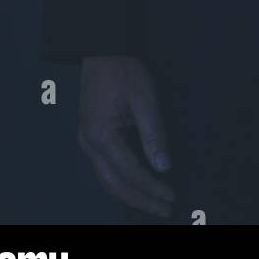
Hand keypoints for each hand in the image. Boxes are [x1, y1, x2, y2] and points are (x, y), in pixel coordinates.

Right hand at [78, 55, 175, 217]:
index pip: (132, 173)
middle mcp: (89, 143)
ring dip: (131, 194)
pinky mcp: (91, 136)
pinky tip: (137, 184)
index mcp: (101, 136)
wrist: (102, 49)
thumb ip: (154, 134)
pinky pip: (106, 168)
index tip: (171, 196)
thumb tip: (164, 166)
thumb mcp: (145, 98)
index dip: (153, 188)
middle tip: (164, 209)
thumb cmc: (122, 69)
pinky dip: (122, 181)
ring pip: (108, 180)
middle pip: (115, 185)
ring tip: (154, 202)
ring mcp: (87, 141)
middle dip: (141, 200)